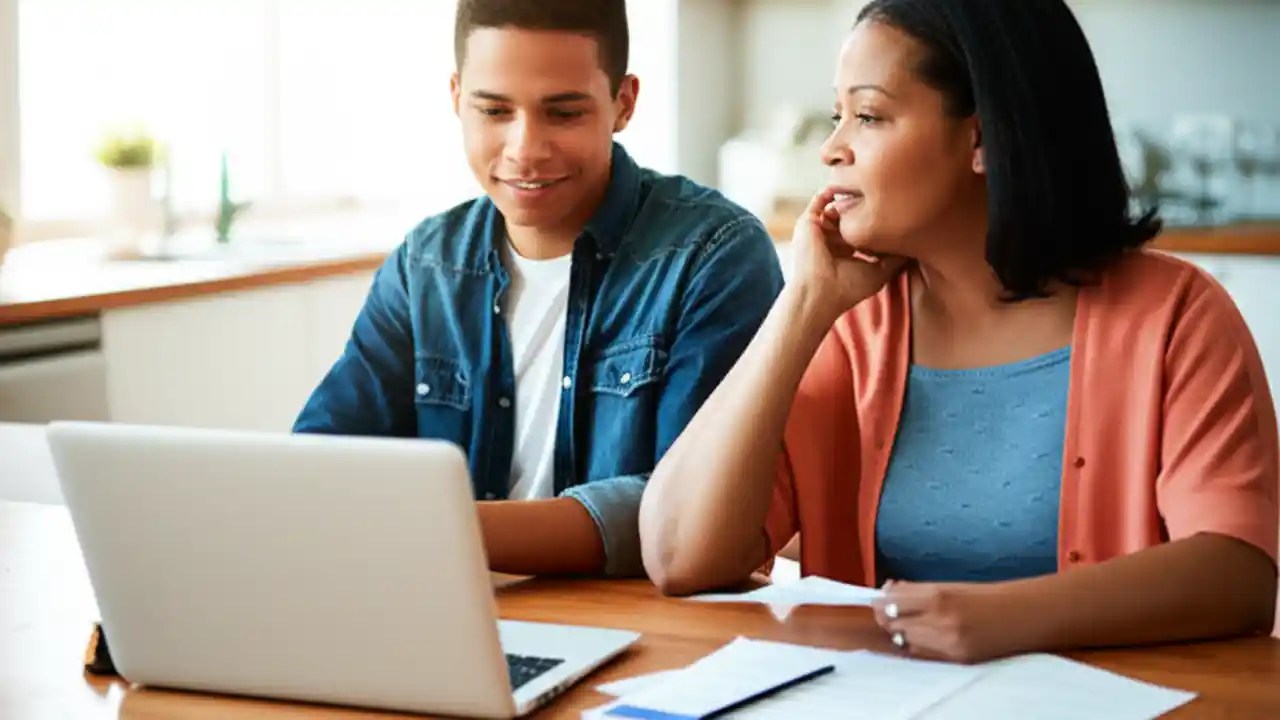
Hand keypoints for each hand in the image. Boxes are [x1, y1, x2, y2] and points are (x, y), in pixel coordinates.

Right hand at [788, 188, 906, 320]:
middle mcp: (833, 240)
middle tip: (887, 191)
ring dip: (850, 197)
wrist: (820, 291)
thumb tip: (914, 240)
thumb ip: (896, 257)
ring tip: (869, 186)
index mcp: (847, 253)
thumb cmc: (848, 288)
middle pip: (851, 216)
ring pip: (837, 206)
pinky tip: (847, 186)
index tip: (898, 209)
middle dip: (866, 205)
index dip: (878, 221)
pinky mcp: (808, 223)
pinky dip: (830, 191)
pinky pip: (818, 200)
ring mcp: (820, 231)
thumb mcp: (880, 272)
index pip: (863, 231)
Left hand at [871, 580, 1030, 662]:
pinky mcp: (956, 659)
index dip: (881, 601)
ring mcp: (948, 643)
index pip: (891, 602)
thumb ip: (919, 591)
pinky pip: (922, 653)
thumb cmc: (991, 597)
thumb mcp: (953, 586)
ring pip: (904, 640)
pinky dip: (916, 645)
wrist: (1026, 615)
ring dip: (900, 632)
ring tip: (906, 623)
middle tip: (886, 611)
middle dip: (886, 617)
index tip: (880, 598)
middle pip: (893, 623)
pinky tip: (920, 636)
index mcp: (938, 596)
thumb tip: (889, 590)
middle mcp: (940, 621)